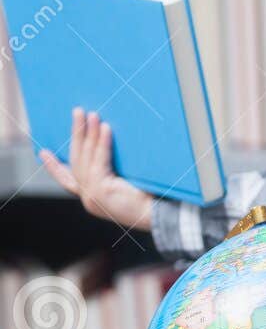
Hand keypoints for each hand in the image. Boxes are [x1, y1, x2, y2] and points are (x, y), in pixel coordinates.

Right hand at [37, 107, 154, 230]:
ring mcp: (93, 195)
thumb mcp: (124, 186)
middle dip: (76, 135)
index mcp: (92, 199)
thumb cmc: (150, 200)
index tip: (43, 153)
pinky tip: (105, 128)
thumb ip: (112, 173)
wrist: (160, 216)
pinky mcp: (101, 191)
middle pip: (75, 161)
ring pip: (85, 158)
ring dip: (87, 133)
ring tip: (90, 114)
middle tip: (76, 112)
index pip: (68, 181)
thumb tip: (109, 146)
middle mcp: (88, 198)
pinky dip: (102, 143)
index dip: (54, 167)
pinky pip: (100, 161)